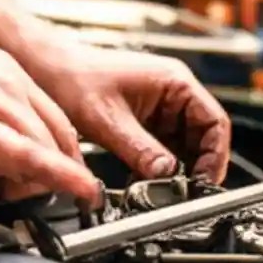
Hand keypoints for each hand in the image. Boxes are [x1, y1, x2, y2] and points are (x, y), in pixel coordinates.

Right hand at [0, 45, 99, 201]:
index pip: (47, 114)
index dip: (57, 150)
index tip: (61, 173)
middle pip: (59, 131)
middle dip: (60, 168)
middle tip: (46, 196)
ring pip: (51, 148)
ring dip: (48, 182)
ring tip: (25, 200)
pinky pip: (37, 160)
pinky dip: (66, 180)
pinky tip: (83, 194)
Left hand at [25, 44, 231, 182]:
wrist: (47, 69)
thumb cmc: (74, 77)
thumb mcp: (108, 120)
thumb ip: (140, 149)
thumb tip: (166, 175)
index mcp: (175, 82)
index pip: (215, 122)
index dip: (215, 155)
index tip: (204, 181)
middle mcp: (173, 93)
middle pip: (203, 137)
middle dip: (197, 166)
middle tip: (185, 193)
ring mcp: (161, 107)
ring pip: (185, 145)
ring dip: (178, 169)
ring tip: (165, 189)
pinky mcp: (146, 121)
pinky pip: (165, 147)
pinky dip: (162, 166)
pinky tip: (150, 179)